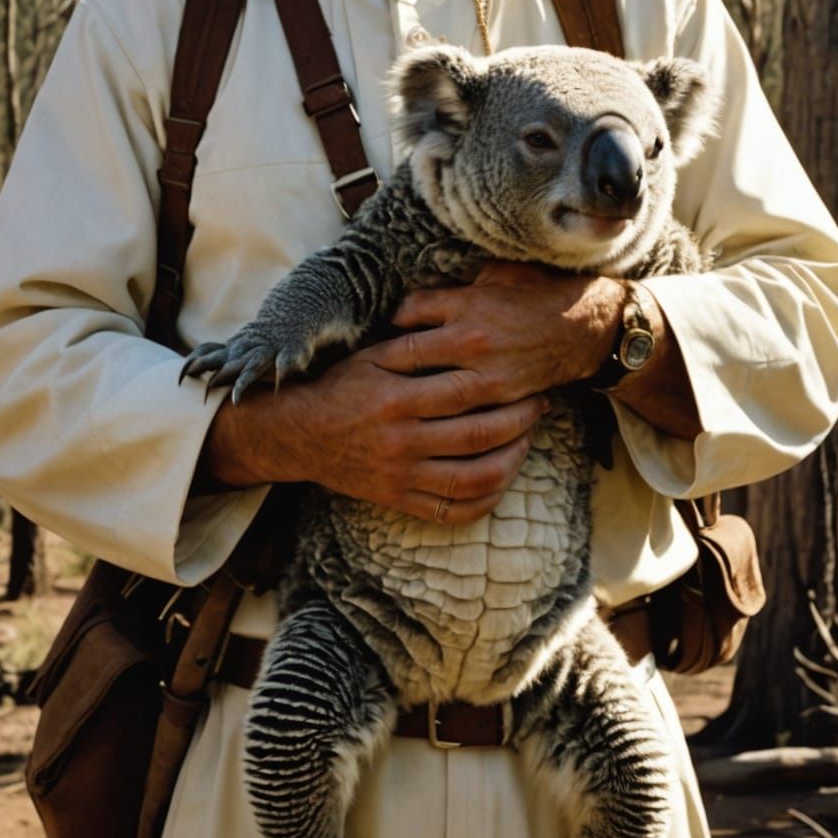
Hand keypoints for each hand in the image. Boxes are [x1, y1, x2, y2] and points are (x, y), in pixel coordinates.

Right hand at [201, 341, 546, 523]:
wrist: (298, 435)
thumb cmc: (340, 388)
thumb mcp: (370, 358)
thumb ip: (413, 348)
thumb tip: (458, 326)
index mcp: (396, 399)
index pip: (466, 394)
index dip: (506, 390)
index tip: (528, 380)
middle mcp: (400, 441)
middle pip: (479, 436)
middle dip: (519, 422)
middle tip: (538, 407)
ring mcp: (401, 476)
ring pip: (474, 479)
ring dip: (511, 461)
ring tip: (526, 442)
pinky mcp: (399, 500)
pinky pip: (453, 511)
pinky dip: (485, 499)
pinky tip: (501, 479)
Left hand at [385, 261, 623, 396]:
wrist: (584, 325)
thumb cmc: (536, 292)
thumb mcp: (495, 274)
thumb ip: (457, 286)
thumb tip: (417, 294)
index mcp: (468, 302)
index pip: (409, 311)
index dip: (390, 321)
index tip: (379, 329)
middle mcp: (472, 338)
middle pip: (408, 356)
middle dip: (381, 367)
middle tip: (361, 373)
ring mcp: (486, 373)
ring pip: (428, 392)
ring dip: (402, 397)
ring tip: (381, 403)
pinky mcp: (501, 398)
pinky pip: (460, 413)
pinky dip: (437, 415)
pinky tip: (420, 418)